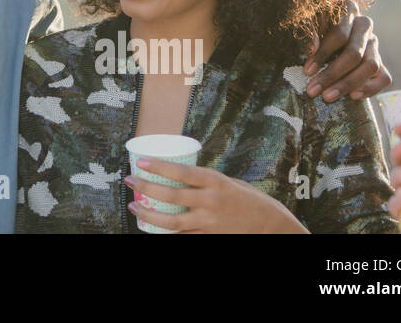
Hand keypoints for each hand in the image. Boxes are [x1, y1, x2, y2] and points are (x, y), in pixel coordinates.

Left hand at [124, 159, 306, 232]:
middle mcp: (211, 202)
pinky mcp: (209, 237)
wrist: (271, 226)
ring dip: (149, 215)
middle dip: (146, 188)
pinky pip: (183, 235)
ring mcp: (209, 222)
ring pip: (172, 221)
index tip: (141, 162)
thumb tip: (175, 174)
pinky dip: (166, 231)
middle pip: (171, 195)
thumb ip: (204, 181)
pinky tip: (152, 227)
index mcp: (215, 182)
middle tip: (129, 180)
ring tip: (134, 207)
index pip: (182, 172)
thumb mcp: (227, 182)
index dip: (159, 167)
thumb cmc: (248, 199)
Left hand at [303, 0, 390, 102]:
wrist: (322, 31)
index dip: (323, 54)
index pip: (339, 34)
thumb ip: (307, 32)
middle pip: (354, 53)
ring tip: (327, 97)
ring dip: (348, 84)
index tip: (307, 71)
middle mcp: (364, 24)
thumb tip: (312, 48)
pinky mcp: (380, 61)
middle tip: (313, 90)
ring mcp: (374, 43)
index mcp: (347, 9)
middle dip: (332, 74)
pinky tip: (352, 96)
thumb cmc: (310, 25)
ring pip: (370, 66)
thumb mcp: (305, 23)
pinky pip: (384, 77)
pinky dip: (371, 88)